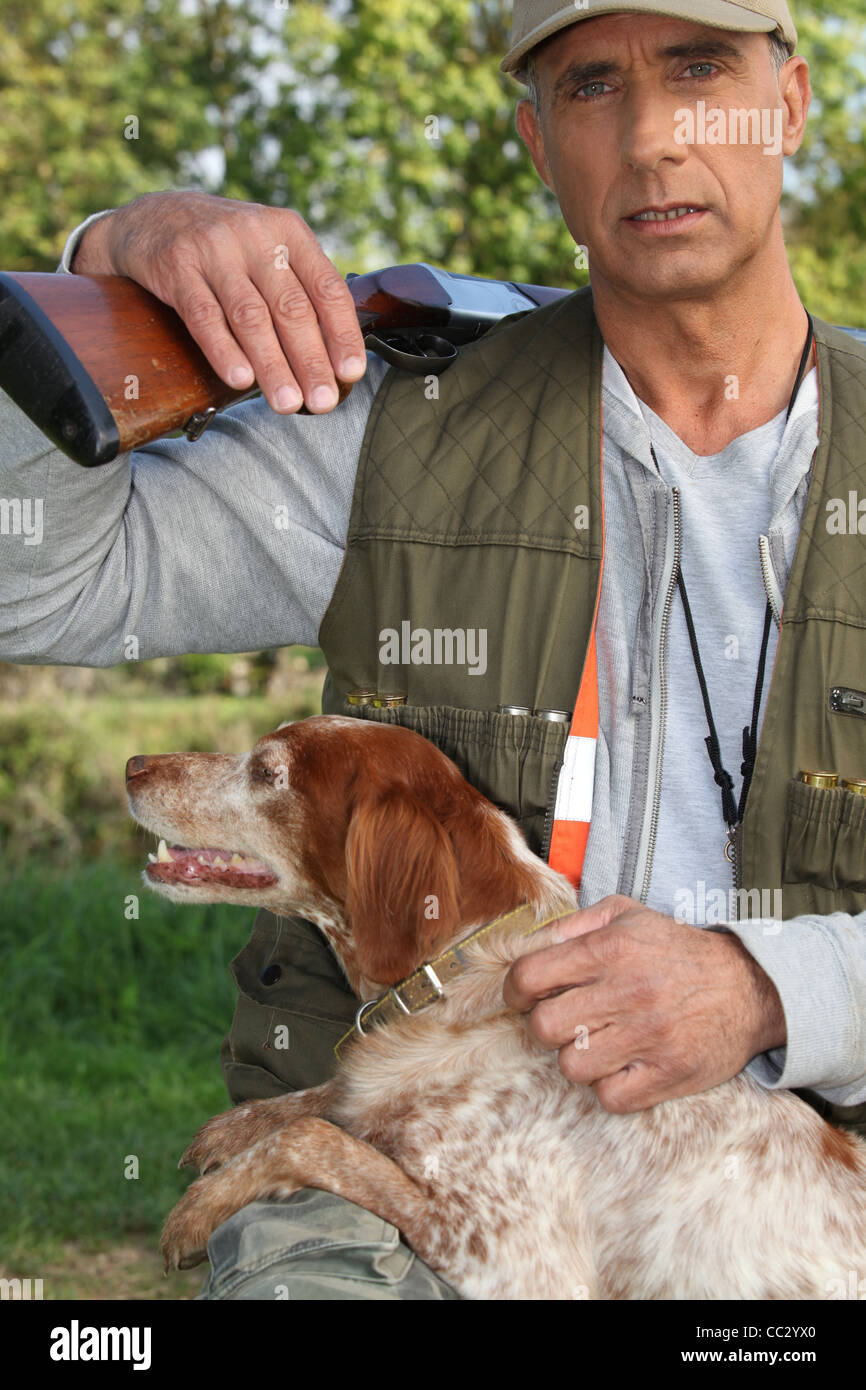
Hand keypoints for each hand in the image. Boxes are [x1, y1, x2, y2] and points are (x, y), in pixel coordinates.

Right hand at [70, 191, 367, 414]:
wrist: (153, 218)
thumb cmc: (227, 250)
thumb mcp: (269, 250)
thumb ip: (300, 289)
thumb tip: (336, 359)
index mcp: (289, 233)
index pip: (327, 288)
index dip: (342, 333)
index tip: (351, 372)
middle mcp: (256, 236)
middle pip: (291, 308)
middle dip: (310, 361)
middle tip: (323, 402)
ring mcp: (215, 250)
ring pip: (251, 316)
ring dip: (272, 365)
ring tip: (287, 404)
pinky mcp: (177, 266)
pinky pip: (204, 315)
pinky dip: (224, 350)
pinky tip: (240, 380)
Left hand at [503, 894, 785, 1111]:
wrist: (748, 986)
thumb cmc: (677, 951)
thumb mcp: (626, 915)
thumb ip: (574, 924)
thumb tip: (528, 944)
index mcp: (610, 949)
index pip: (530, 976)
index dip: (515, 990)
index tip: (524, 997)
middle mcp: (627, 991)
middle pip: (544, 1026)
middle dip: (545, 1026)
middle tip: (564, 1021)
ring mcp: (649, 1036)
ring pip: (572, 1066)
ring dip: (577, 1058)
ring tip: (597, 1042)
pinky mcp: (669, 1073)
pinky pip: (609, 1096)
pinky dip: (608, 1086)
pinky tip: (621, 1065)